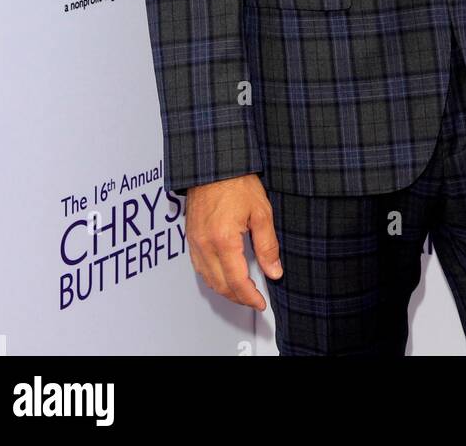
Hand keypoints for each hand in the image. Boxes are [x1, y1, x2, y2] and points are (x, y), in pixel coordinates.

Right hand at [185, 173, 282, 308]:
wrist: (215, 163)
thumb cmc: (236, 182)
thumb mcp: (261, 213)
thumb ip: (268, 246)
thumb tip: (274, 270)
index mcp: (224, 240)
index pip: (237, 281)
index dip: (250, 297)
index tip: (261, 302)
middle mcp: (205, 245)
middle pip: (221, 285)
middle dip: (238, 297)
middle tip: (254, 300)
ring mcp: (195, 242)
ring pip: (208, 279)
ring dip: (224, 290)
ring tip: (241, 291)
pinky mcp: (190, 237)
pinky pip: (199, 266)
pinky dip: (212, 277)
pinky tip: (222, 275)